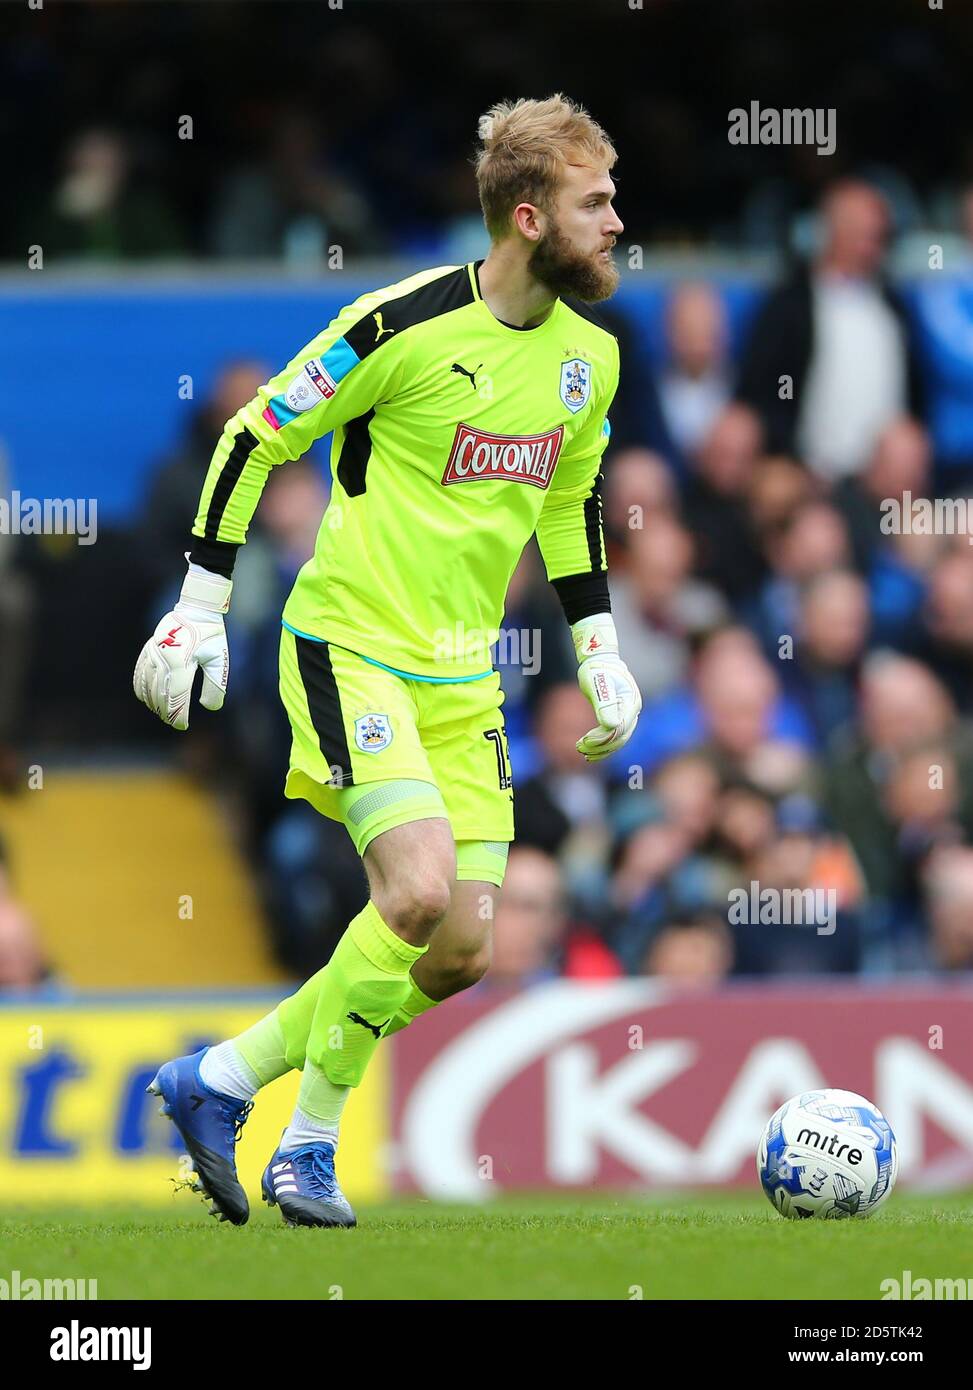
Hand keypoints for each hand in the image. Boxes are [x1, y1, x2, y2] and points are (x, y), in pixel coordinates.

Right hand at [133, 566, 231, 730]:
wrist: (197, 609)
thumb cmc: (212, 635)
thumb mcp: (220, 660)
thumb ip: (216, 685)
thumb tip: (210, 708)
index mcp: (182, 662)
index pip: (176, 697)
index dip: (177, 715)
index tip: (182, 726)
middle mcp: (164, 659)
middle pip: (160, 694)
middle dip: (165, 711)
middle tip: (173, 722)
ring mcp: (154, 653)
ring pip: (147, 685)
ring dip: (152, 702)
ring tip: (161, 713)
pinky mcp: (149, 649)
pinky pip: (139, 672)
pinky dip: (140, 687)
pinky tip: (144, 697)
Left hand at [572, 613, 641, 762]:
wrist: (601, 660)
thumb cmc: (597, 668)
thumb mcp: (597, 682)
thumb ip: (604, 703)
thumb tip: (610, 726)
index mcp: (630, 701)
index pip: (619, 727)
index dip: (602, 738)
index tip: (584, 741)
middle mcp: (633, 709)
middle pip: (621, 736)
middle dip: (601, 746)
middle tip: (581, 749)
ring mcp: (629, 713)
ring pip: (619, 739)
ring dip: (603, 749)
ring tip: (584, 753)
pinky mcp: (621, 716)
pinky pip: (616, 736)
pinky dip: (604, 745)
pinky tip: (591, 751)